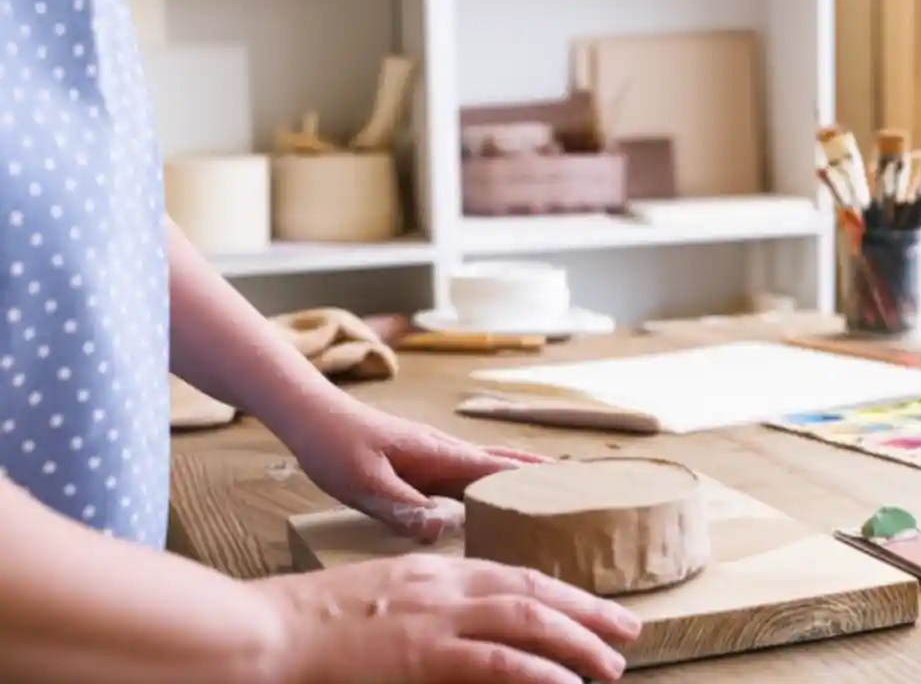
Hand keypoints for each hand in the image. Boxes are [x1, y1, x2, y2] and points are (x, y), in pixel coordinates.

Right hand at [255, 553, 641, 683]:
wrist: (263, 633)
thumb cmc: (308, 623)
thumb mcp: (374, 597)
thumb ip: (421, 606)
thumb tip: (457, 626)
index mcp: (431, 571)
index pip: (511, 574)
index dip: (559, 591)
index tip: (591, 608)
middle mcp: (442, 585)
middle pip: (533, 588)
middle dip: (587, 611)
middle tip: (628, 630)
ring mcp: (434, 618)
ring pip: (528, 618)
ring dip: (577, 641)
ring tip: (611, 665)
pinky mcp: (422, 654)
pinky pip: (497, 661)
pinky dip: (538, 671)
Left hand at [286, 400, 550, 540]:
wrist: (312, 418)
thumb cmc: (335, 447)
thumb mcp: (363, 483)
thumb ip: (402, 507)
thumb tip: (444, 528)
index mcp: (440, 455)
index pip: (498, 469)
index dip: (535, 480)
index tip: (571, 488)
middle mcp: (447, 453)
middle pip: (506, 464)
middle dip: (542, 476)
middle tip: (580, 492)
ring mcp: (438, 457)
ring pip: (491, 468)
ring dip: (522, 480)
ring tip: (554, 499)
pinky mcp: (426, 465)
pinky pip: (470, 478)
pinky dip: (495, 485)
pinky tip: (499, 503)